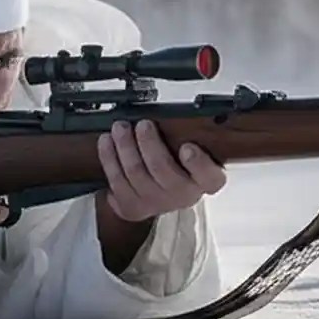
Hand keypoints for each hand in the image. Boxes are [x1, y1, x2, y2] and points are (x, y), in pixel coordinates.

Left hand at [97, 119, 226, 222]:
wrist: (161, 195)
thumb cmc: (179, 167)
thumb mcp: (195, 150)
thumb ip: (191, 135)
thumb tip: (172, 112)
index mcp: (205, 181)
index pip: (211, 178)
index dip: (199, 164)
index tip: (188, 147)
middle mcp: (182, 195)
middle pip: (162, 170)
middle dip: (149, 144)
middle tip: (142, 125)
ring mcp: (156, 203)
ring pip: (136, 173)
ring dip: (125, 147)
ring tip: (120, 128)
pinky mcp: (133, 207)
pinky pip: (116, 181)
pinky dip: (109, 158)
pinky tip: (107, 142)